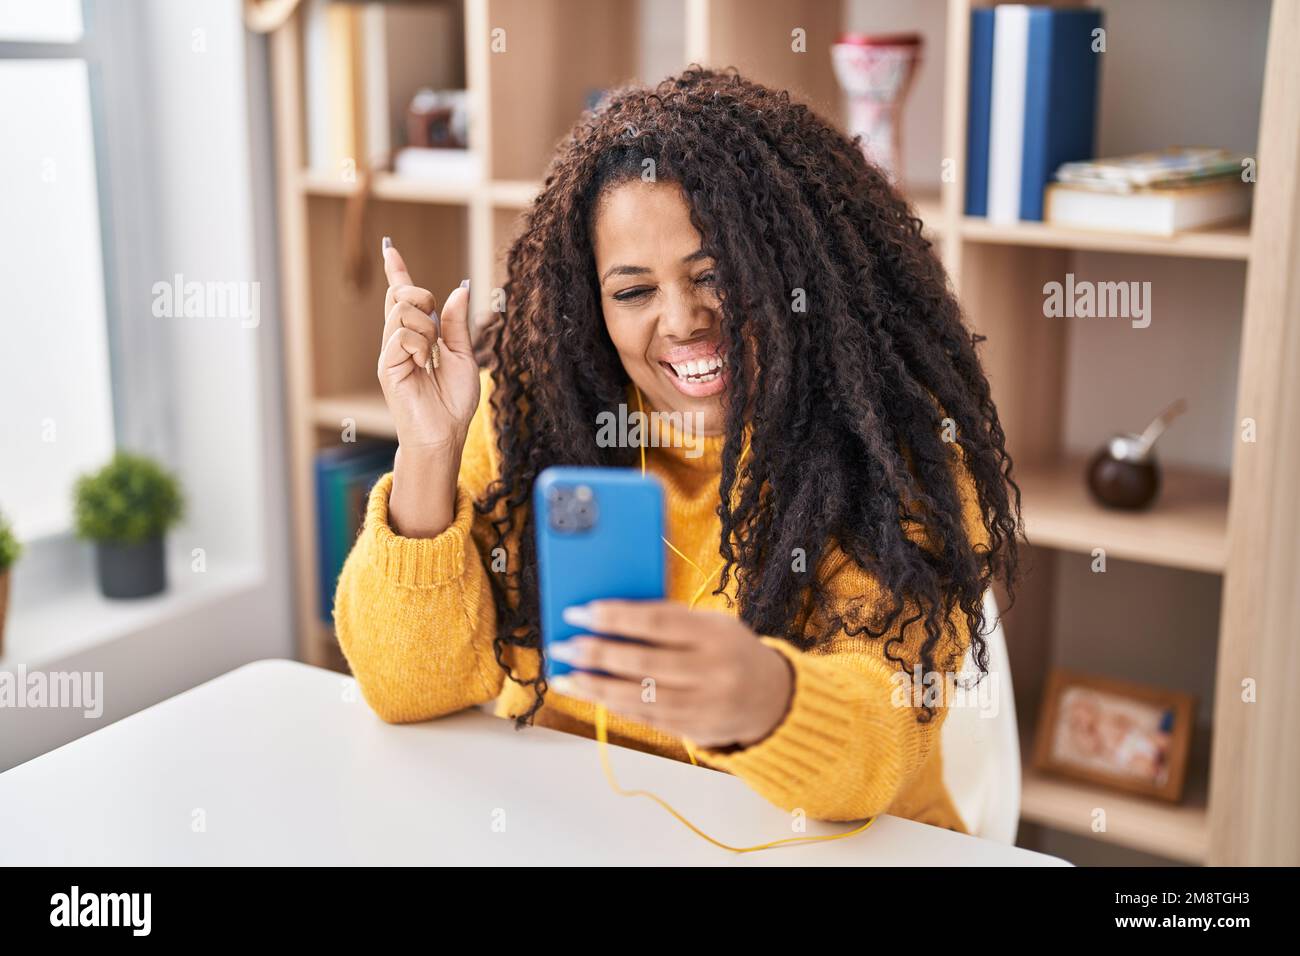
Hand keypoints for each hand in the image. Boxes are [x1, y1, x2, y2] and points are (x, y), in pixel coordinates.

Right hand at [379, 240, 480, 537]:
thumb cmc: (454, 401)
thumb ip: (457, 324)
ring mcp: (391, 352)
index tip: (389, 248)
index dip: (397, 272)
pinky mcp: (387, 365)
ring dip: (426, 327)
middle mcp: (399, 340)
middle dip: (423, 299)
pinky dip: (419, 345)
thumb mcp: (463, 355)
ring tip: (429, 355)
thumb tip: (459, 289)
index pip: (402, 297)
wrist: (445, 432)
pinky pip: (402, 335)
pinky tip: (421, 363)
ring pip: (403, 311)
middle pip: (403, 295)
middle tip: (436, 329)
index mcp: (417, 336)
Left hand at [547, 601, 794, 748]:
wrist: (775, 699)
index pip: (656, 621)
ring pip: (637, 696)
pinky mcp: (693, 729)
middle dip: (595, 653)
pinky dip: (612, 705)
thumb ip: (671, 618)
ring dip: (594, 686)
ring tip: (564, 675)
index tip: (581, 612)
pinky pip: (644, 716)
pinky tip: (590, 694)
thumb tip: (612, 612)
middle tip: (562, 645)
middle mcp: (710, 670)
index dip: (614, 616)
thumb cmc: (731, 651)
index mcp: (715, 634)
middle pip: (641, 661)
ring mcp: (702, 704)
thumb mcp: (714, 624)